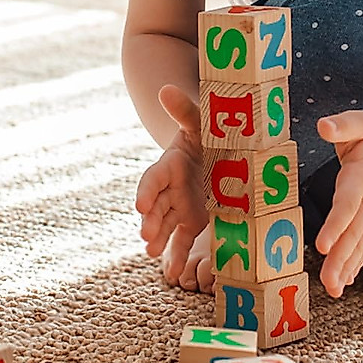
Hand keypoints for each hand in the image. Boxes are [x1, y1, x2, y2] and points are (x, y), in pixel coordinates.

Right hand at [134, 85, 207, 286]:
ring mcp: (180, 205)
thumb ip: (185, 109)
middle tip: (145, 236)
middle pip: (157, 205)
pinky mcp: (193, 221)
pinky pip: (182, 239)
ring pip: (165, 224)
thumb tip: (166, 88)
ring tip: (151, 253)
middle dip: (151, 220)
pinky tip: (174, 273)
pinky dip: (177, 255)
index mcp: (171, 163)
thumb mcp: (200, 121)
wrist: (222, 148)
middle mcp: (172, 187)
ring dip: (158, 238)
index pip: (154, 177)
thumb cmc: (210, 132)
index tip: (139, 205)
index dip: (147, 191)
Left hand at [314, 108, 362, 297]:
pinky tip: (342, 281)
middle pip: (354, 231)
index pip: (348, 203)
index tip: (323, 245)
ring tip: (332, 289)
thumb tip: (323, 126)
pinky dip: (354, 262)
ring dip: (345, 266)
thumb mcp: (358, 121)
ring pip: (360, 242)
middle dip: (340, 257)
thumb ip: (341, 125)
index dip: (337, 225)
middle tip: (327, 282)